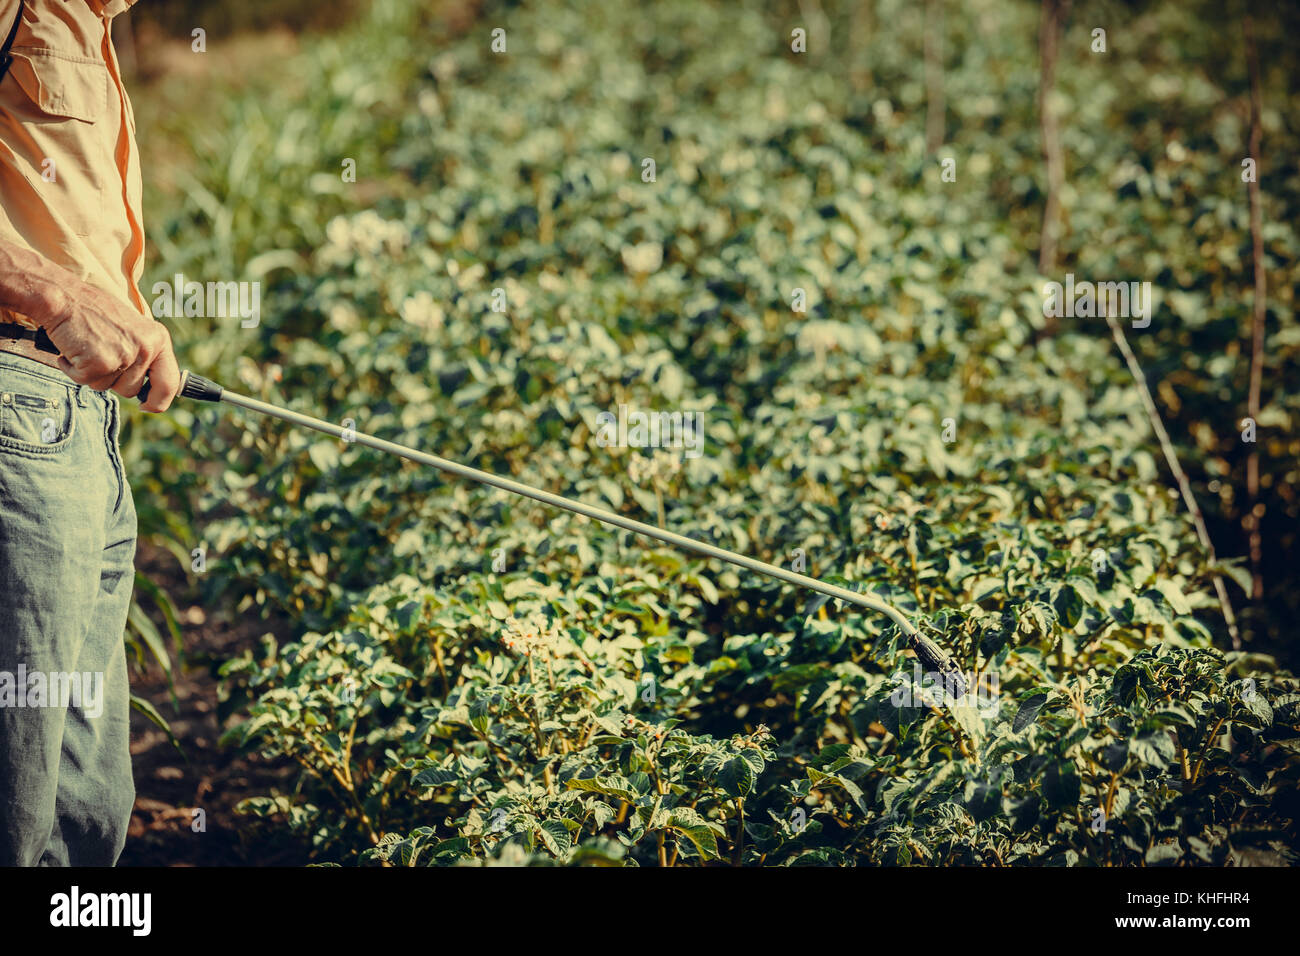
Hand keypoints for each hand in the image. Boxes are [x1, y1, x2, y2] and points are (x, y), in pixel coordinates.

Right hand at [42, 281, 180, 412]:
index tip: (148, 407)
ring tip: (87, 346)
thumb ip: (144, 356)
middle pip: (131, 390)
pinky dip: (72, 369)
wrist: (64, 296)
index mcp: (158, 340)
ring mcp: (124, 356)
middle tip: (100, 353)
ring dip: (90, 373)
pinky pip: (84, 381)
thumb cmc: (94, 313)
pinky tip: (73, 349)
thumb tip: (152, 392)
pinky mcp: (99, 362)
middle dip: (111, 380)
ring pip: (106, 387)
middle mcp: (146, 348)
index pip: (170, 383)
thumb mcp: (132, 331)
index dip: (159, 401)